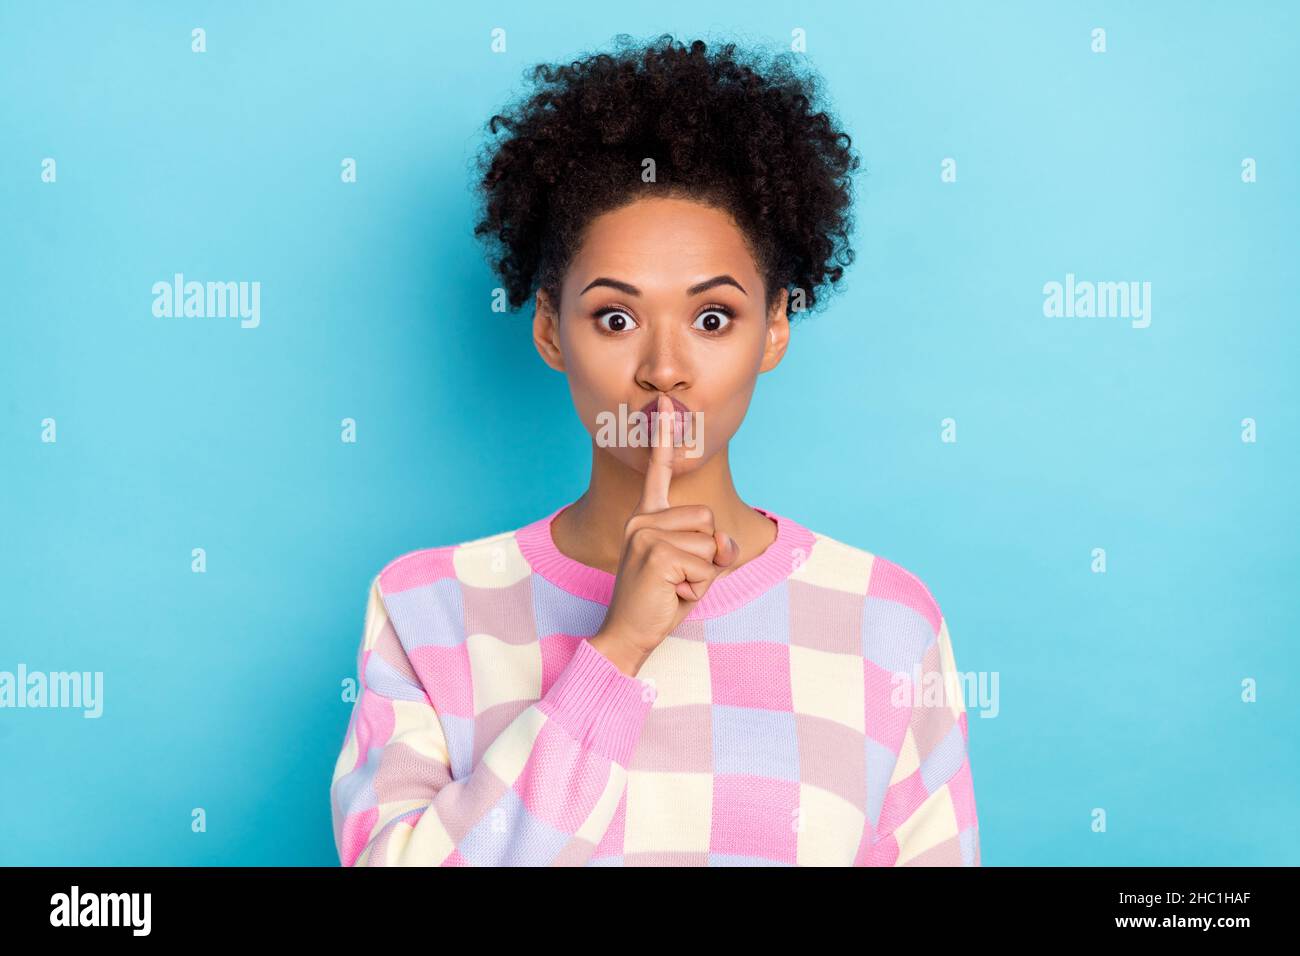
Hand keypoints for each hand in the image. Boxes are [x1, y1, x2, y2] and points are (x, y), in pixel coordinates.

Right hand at [590, 394, 738, 675]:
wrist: (628, 633)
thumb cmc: (661, 599)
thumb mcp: (694, 567)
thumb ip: (713, 548)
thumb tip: (725, 542)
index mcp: (646, 516)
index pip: (658, 470)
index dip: (665, 435)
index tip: (668, 400)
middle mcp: (642, 519)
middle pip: (707, 518)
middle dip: (707, 555)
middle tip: (678, 577)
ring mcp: (645, 534)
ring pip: (709, 544)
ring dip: (703, 574)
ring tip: (674, 586)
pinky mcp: (656, 554)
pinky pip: (705, 566)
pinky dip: (698, 588)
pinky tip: (671, 594)